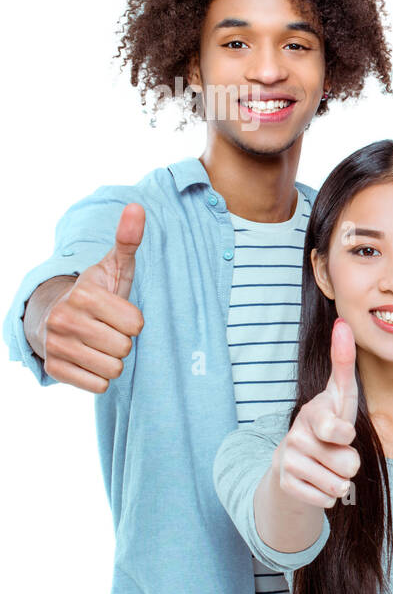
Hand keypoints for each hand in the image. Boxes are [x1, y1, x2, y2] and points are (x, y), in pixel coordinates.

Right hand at [39, 204, 146, 392]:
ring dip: (113, 360)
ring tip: (100, 344)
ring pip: (114, 369)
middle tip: (108, 329)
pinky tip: (90, 360)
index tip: (118, 312)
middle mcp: (64, 320)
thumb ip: (128, 241)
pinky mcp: (54, 368)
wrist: (54, 316)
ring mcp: (56, 346)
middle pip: (125, 347)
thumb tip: (137, 208)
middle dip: (123, 340)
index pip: (136, 324)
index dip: (133, 321)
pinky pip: (98, 385)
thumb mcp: (114, 267)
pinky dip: (100, 377)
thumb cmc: (96, 293)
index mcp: (84, 295)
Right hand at [273, 318, 361, 506]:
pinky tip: (316, 482)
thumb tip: (342, 322)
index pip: (337, 426)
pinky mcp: (285, 484)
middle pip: (349, 460)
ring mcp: (288, 459)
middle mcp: (297, 433)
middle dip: (351, 462)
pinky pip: (326, 499)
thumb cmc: (327, 427)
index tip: (341, 430)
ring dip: (340, 480)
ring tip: (326, 467)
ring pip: (339, 483)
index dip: (343, 433)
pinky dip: (328, 496)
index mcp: (314, 411)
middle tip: (336, 453)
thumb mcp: (340, 397)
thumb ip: (343, 363)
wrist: (293, 467)